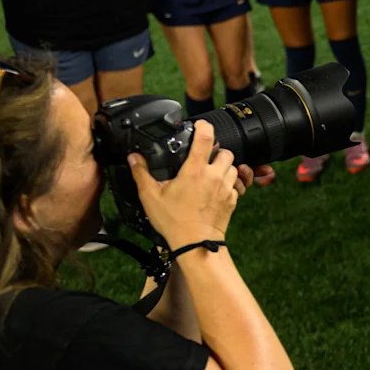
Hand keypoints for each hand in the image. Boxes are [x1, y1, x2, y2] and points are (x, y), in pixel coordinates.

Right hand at [126, 121, 240, 246]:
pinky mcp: (233, 200)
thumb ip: (141, 173)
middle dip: (216, 152)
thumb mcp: (151, 196)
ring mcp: (226, 188)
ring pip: (233, 167)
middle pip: (225, 151)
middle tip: (203, 158)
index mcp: (195, 170)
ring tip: (209, 174)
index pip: (206, 137)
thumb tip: (134, 158)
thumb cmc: (175, 222)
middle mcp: (214, 176)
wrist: (196, 244)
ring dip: (224, 167)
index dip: (204, 126)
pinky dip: (228, 183)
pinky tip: (215, 190)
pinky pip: (236, 184)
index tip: (200, 124)